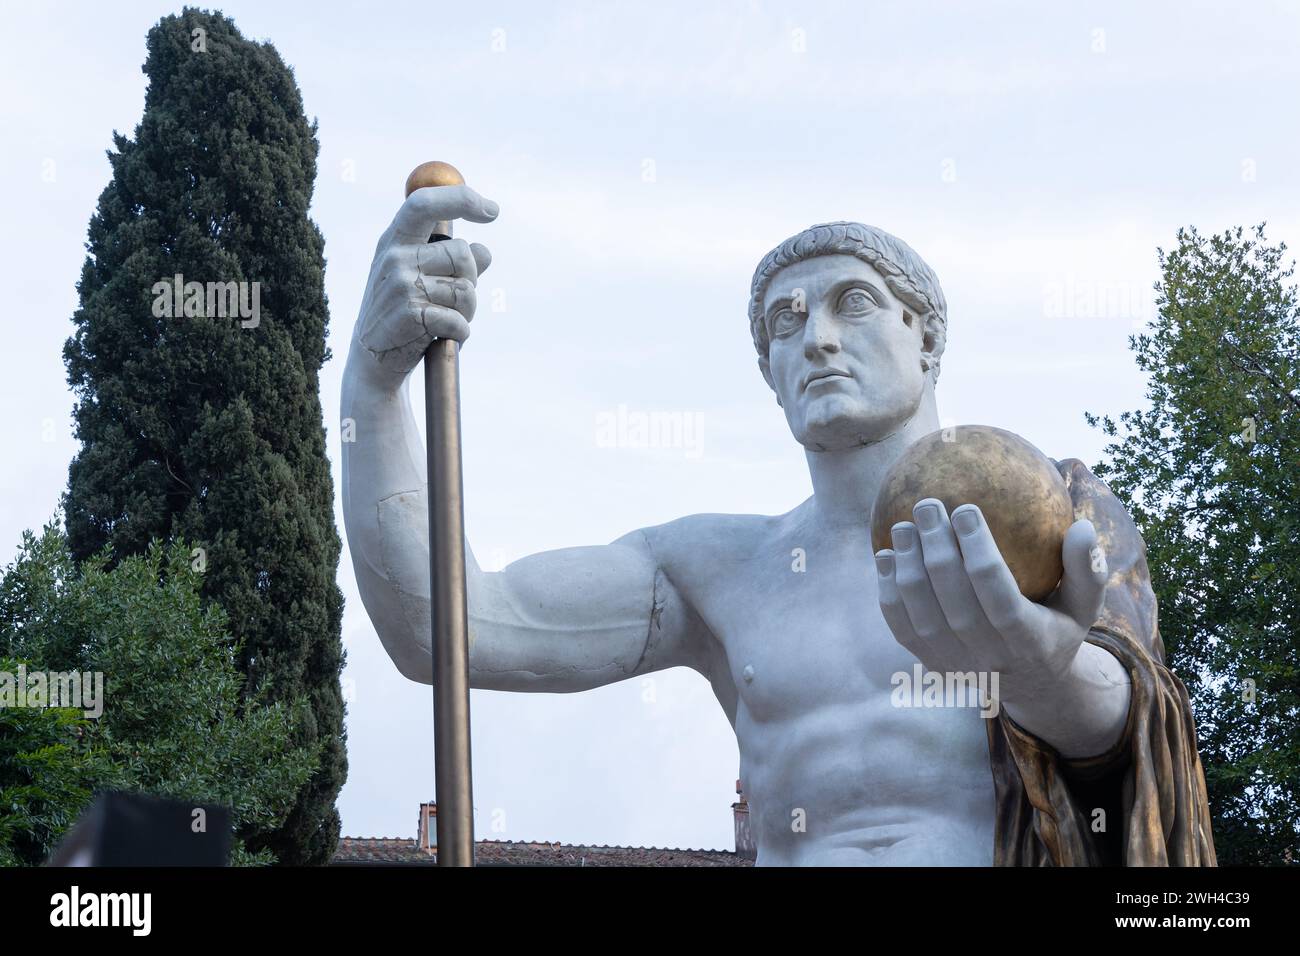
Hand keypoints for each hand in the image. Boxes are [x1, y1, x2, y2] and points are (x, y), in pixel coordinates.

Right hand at [353, 184, 498, 386]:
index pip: (424, 203)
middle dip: (472, 280)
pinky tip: (442, 338)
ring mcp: (400, 285)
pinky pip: (459, 320)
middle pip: (463, 254)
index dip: (461, 199)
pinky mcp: (410, 314)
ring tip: (446, 321)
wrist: (373, 361)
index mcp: (395, 240)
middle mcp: (394, 257)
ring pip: (466, 290)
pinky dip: (460, 334)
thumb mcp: (421, 279)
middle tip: (456, 300)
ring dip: (467, 312)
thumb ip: (454, 264)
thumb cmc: (402, 314)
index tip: (492, 210)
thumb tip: (484, 250)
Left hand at [873, 498, 1108, 703]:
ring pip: (923, 616)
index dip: (979, 552)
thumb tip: (1084, 526)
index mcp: (1029, 641)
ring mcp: (955, 665)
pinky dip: (889, 591)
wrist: (1028, 684)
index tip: (967, 509)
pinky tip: (885, 556)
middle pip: (954, 602)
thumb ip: (1087, 569)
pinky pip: (901, 628)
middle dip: (937, 550)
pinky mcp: (930, 664)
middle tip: (928, 505)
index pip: (998, 595)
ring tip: (903, 526)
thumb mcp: (1083, 605)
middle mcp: (989, 659)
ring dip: (908, 568)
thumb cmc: (1056, 627)